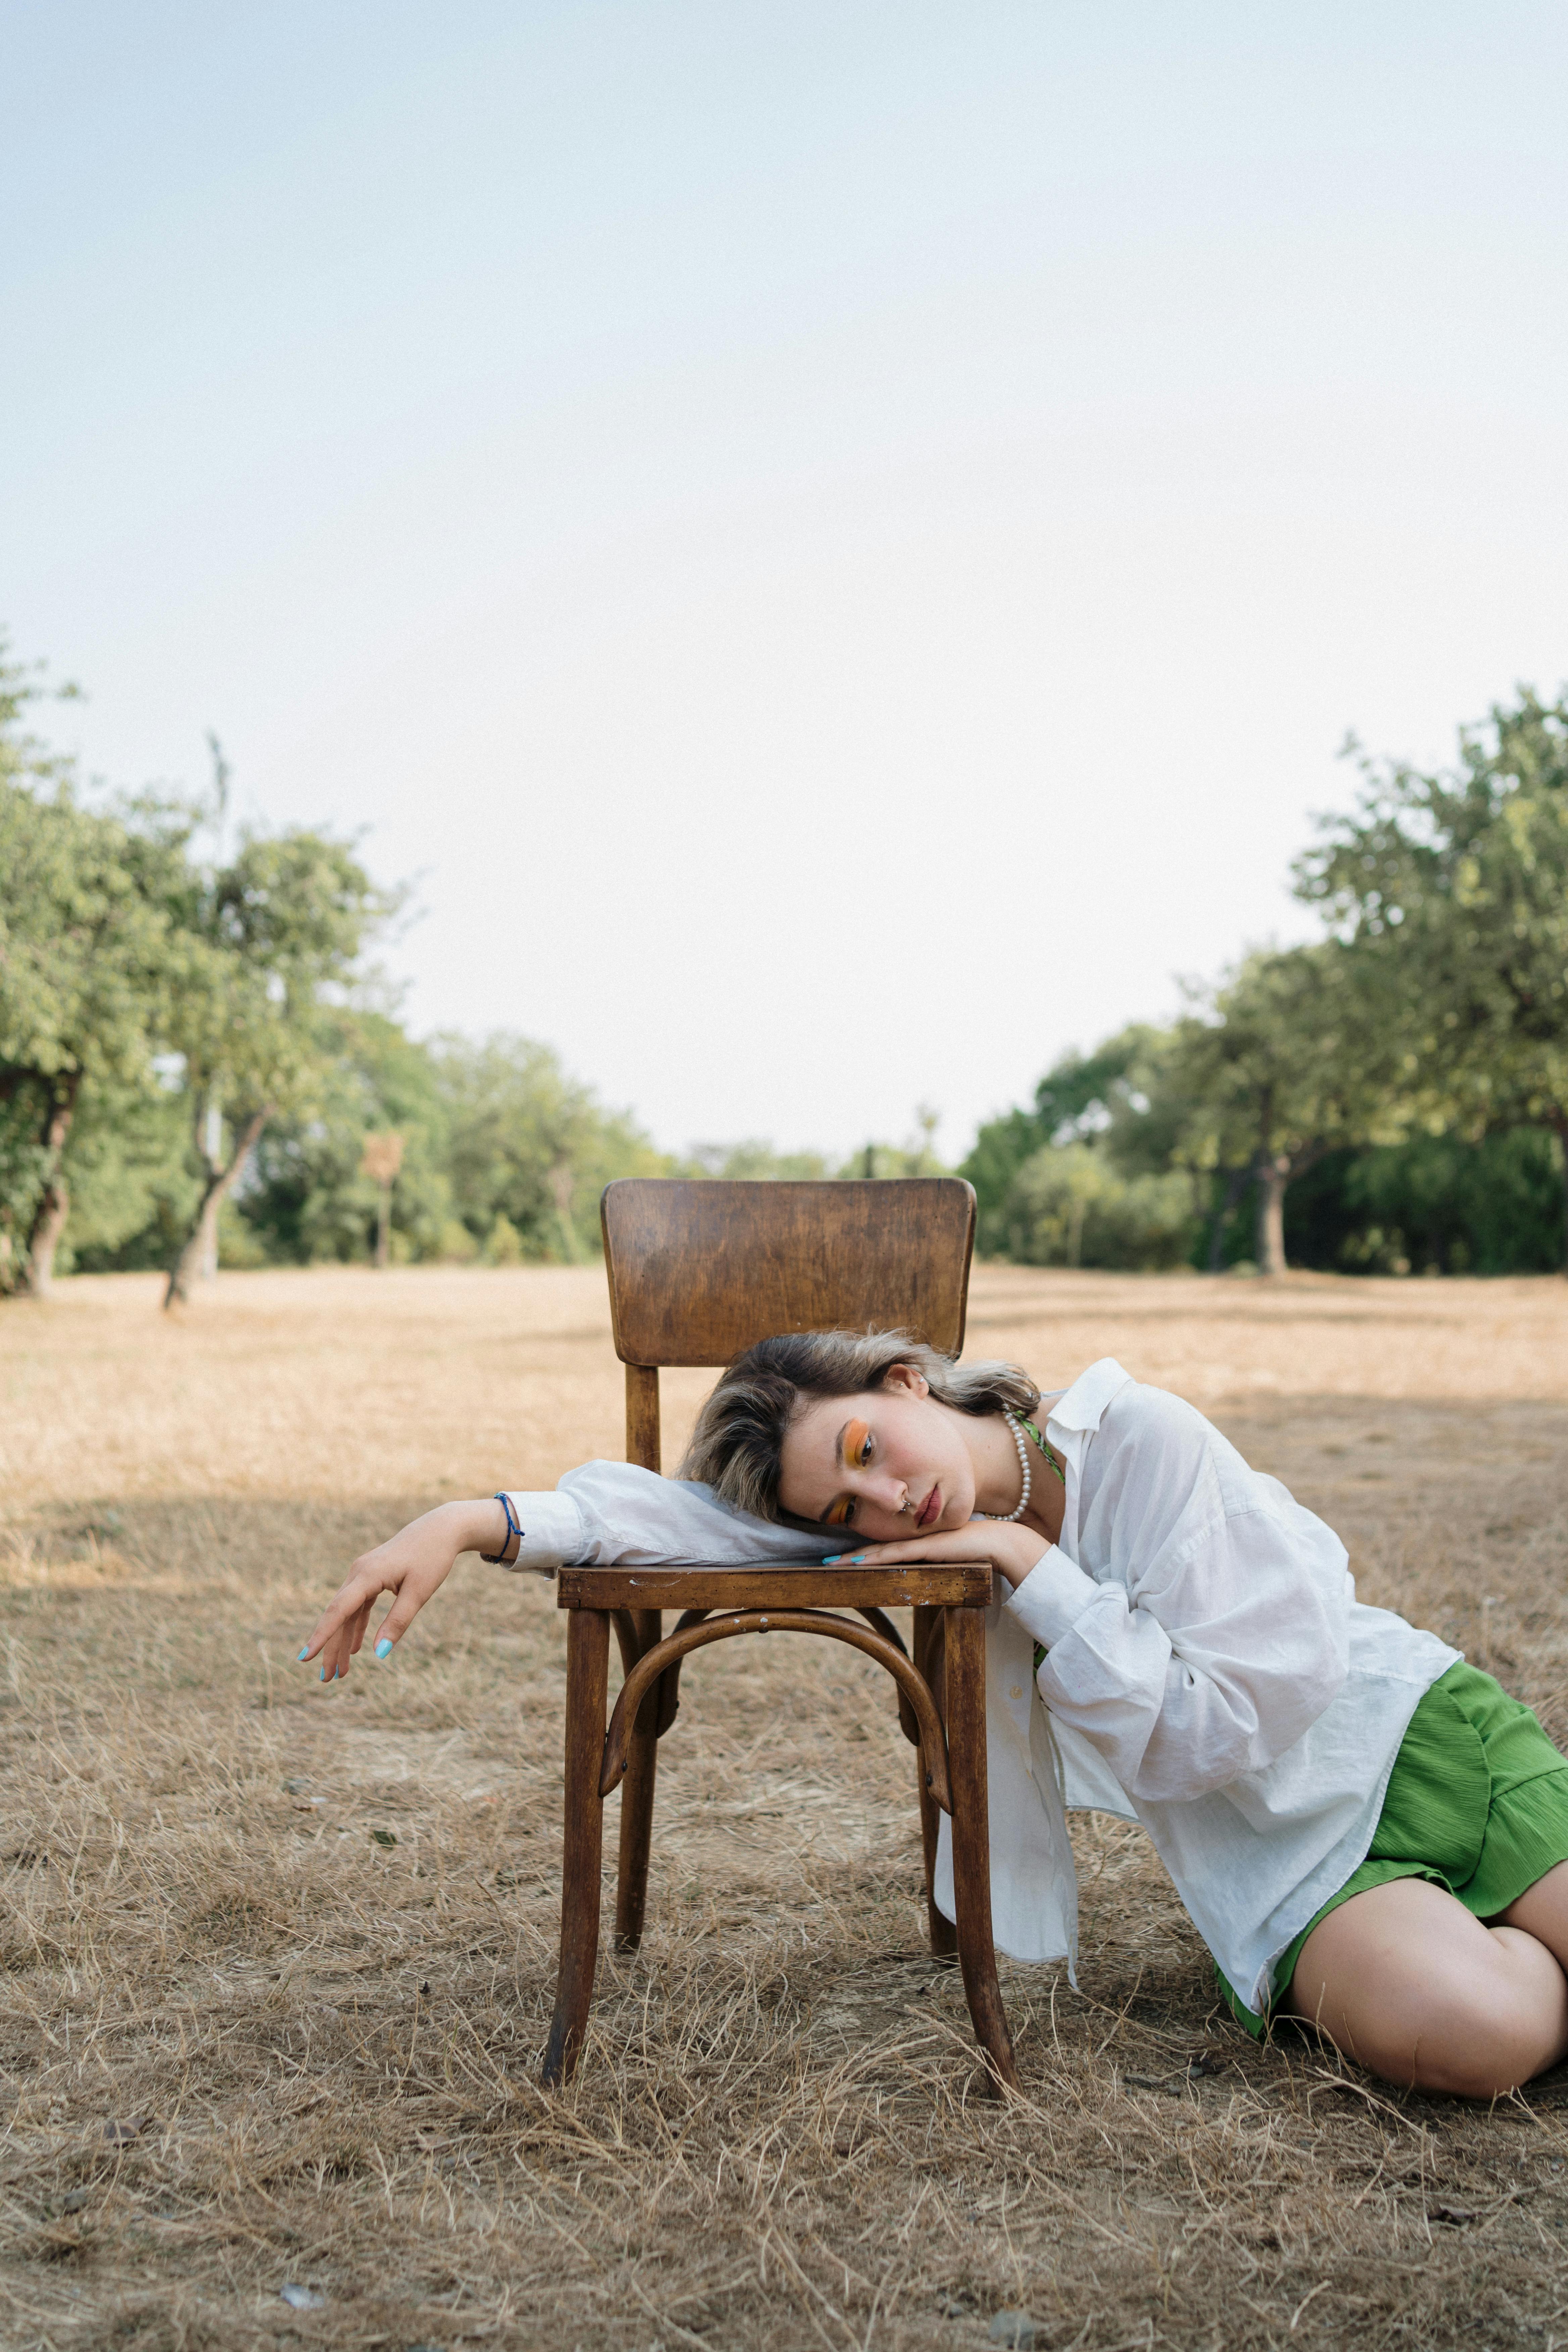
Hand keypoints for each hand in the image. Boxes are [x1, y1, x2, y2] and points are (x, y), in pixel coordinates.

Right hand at [296, 1498, 509, 1682]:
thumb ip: (398, 1622)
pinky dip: (355, 1627)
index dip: (321, 1636)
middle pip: (338, 1616)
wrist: (441, 1529)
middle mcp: (358, 1573)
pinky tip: (353, 1648)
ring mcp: (363, 1574)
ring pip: (347, 1613)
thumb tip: (379, 1654)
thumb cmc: (432, 1558)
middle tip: (327, 1680)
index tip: (305, 1658)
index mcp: (367, 1575)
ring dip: (342, 1641)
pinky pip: (358, 1607)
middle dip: (330, 1648)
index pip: (338, 1610)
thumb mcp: (419, 1592)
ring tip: (340, 1672)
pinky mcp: (371, 1577)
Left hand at [823, 1519, 1050, 1589]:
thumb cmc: (978, 1552)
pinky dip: (874, 1558)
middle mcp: (913, 1540)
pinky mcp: (924, 1547)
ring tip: (830, 1564)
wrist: (1000, 1543)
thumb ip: (935, 1565)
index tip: (839, 1561)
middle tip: (823, 1562)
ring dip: (854, 1559)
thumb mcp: (949, 1560)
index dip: (861, 1554)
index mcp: (917, 1543)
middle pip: (875, 1549)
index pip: (883, 1549)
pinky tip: (856, 1562)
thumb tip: (924, 1578)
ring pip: (879, 1551)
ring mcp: (918, 1542)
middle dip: (848, 1557)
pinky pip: (894, 1554)